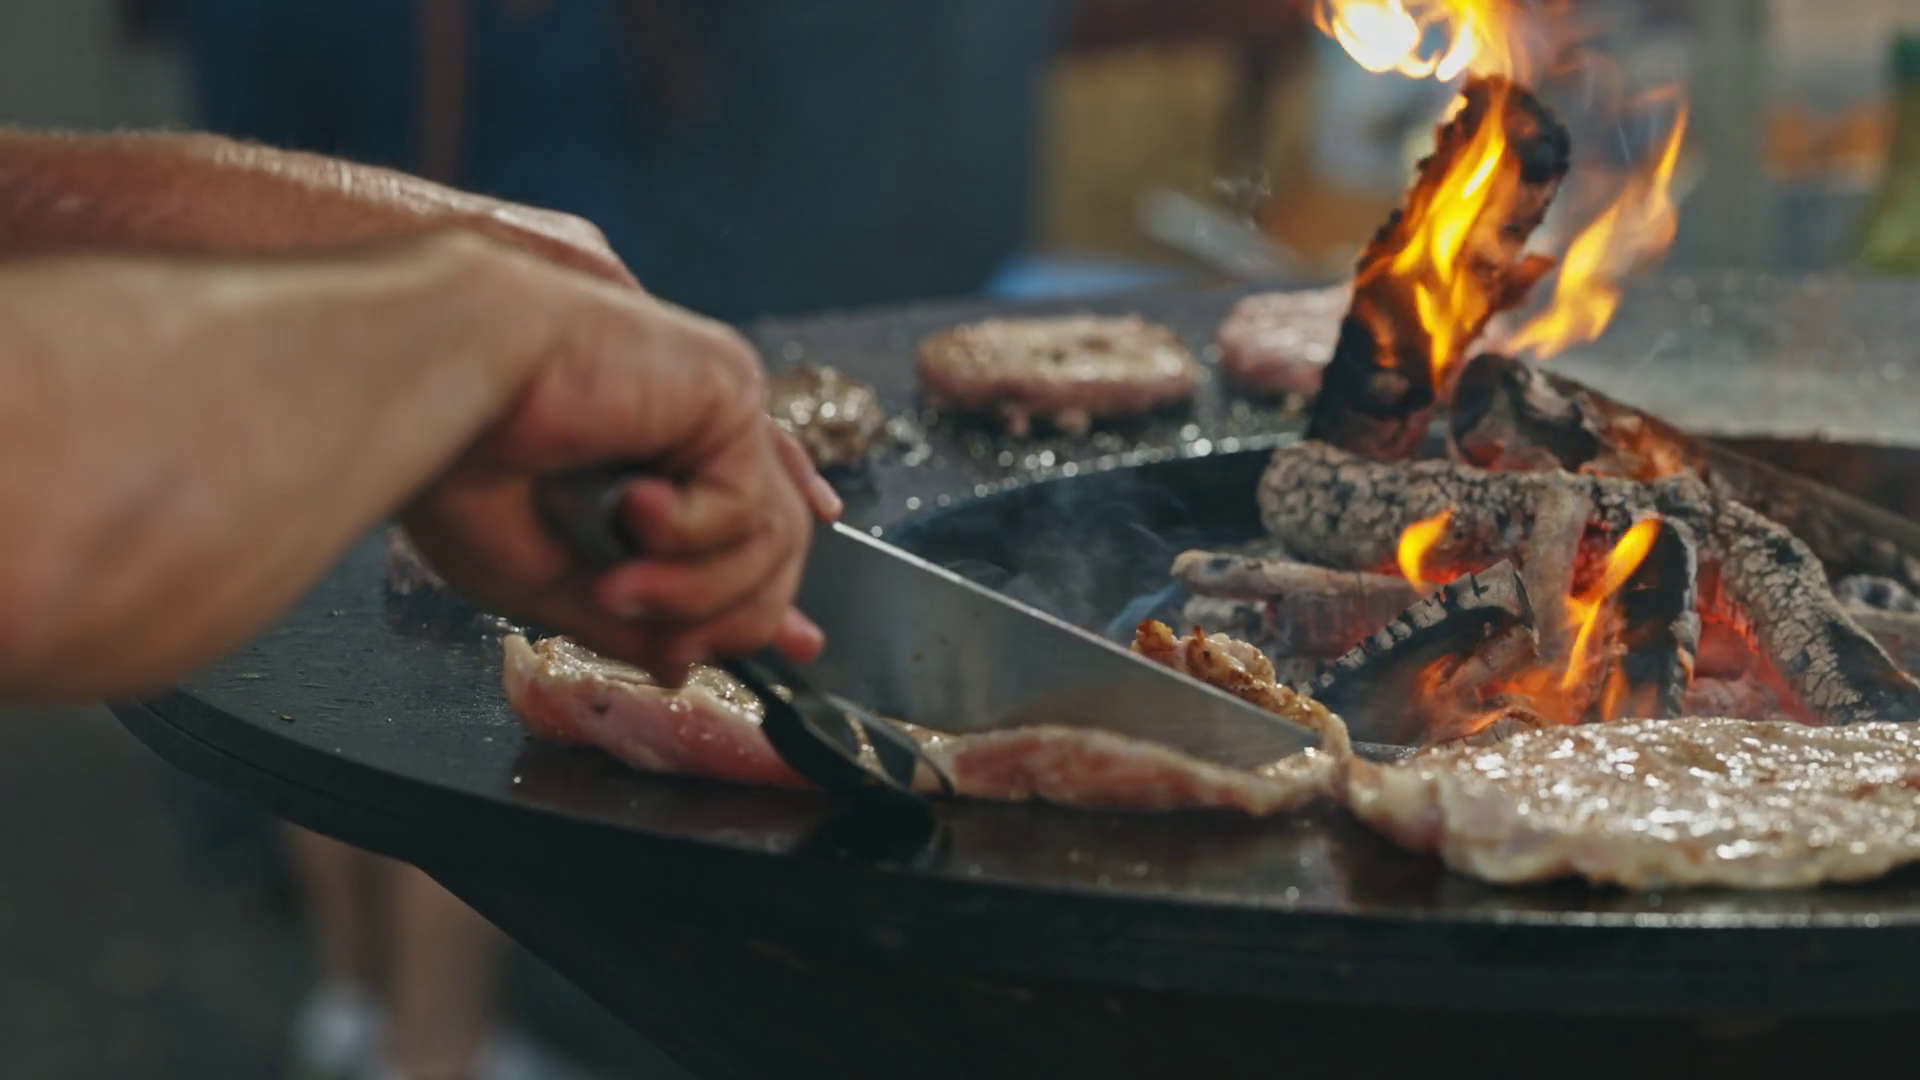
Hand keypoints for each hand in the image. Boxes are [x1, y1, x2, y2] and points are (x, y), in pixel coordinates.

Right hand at [398, 256, 841, 684]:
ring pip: (772, 537)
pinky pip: (752, 503)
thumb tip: (679, 663)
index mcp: (647, 456)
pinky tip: (635, 514)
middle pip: (772, 544)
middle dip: (731, 614)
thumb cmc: (452, 451)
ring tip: (617, 589)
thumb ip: (621, 617)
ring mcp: (713, 404)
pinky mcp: (727, 387)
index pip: (742, 527)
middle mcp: (690, 425)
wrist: (430, 374)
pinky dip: (697, 537)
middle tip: (669, 647)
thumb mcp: (537, 572)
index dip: (765, 593)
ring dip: (700, 592)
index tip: (796, 645)